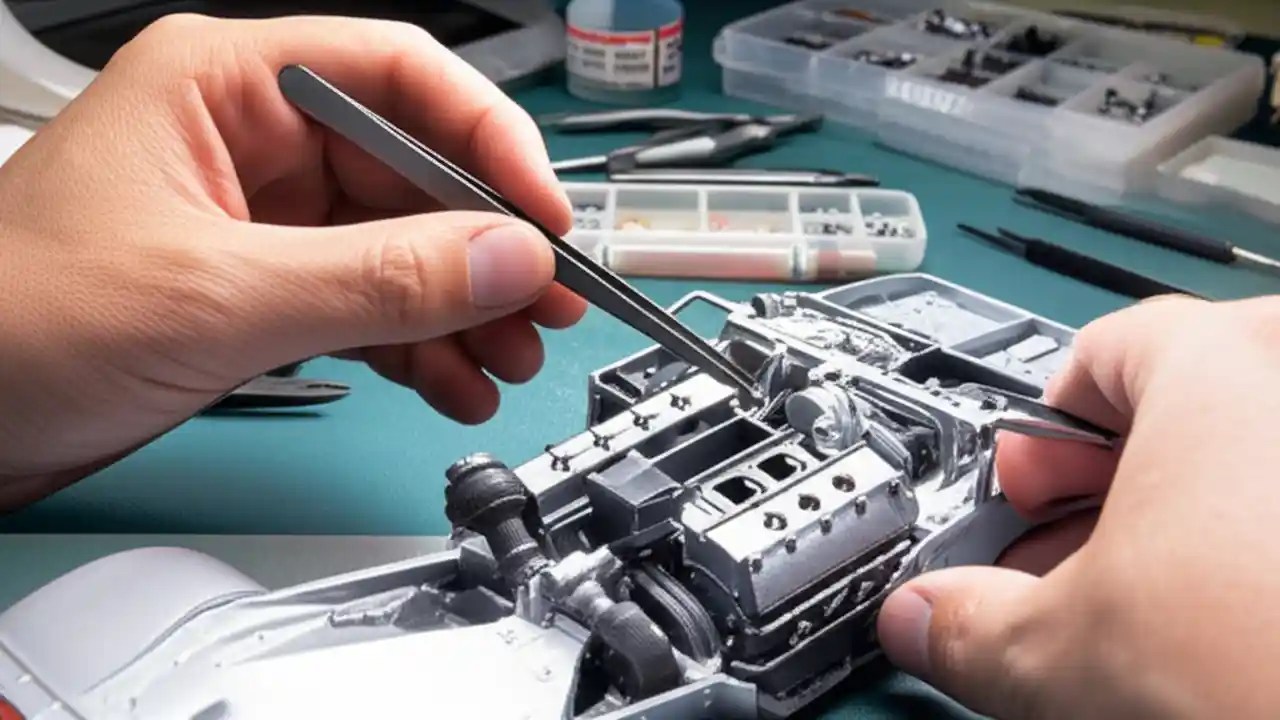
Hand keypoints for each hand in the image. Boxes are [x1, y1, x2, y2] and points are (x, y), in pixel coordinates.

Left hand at [0, 15, 584, 510]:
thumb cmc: (9, 321)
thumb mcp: (219, 297)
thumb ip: (380, 281)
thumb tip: (505, 261)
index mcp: (225, 84)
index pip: (398, 77)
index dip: (487, 139)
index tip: (543, 214)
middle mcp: (252, 139)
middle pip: (414, 170)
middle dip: (484, 249)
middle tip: (543, 305)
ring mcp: (261, 217)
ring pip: (401, 245)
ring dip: (461, 306)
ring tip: (502, 358)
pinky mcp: (261, 286)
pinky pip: (369, 301)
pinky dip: (416, 344)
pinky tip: (449, 380)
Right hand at [877, 295, 1279, 718]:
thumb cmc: (1271, 679)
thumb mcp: (1063, 656)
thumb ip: (967, 623)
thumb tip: (930, 620)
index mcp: (1225, 363)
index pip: (1096, 358)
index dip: (1038, 440)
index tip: (1025, 501)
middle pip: (1190, 406)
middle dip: (1120, 491)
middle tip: (1087, 568)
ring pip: (1265, 463)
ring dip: (1208, 529)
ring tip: (1175, 616)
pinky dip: (1272, 561)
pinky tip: (1252, 634)